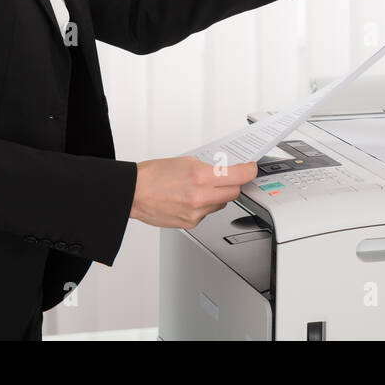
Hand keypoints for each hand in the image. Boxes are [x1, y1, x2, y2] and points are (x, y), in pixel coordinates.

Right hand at [129, 157, 258, 228]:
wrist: (133, 193)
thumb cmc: (153, 175)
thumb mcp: (185, 161)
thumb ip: (208, 168)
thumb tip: (223, 171)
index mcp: (200, 177)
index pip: (238, 176)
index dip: (249, 171)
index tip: (251, 168)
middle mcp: (200, 197)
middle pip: (234, 192)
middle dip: (234, 184)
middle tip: (228, 177)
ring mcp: (196, 213)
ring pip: (221, 204)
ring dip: (217, 196)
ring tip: (200, 188)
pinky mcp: (190, 223)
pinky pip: (207, 213)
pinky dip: (204, 206)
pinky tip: (190, 198)